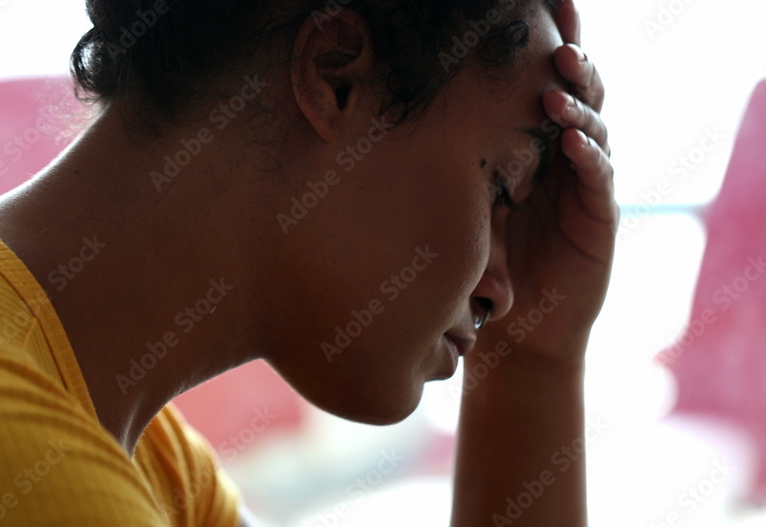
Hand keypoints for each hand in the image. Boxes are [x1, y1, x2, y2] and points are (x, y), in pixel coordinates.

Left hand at [478, 0, 617, 360]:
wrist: (515, 326)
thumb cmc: (485, 261)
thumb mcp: (465, 205)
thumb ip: (456, 167)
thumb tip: (400, 121)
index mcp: (533, 145)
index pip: (542, 87)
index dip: (544, 50)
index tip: (536, 11)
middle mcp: (562, 156)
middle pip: (577, 94)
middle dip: (571, 59)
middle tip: (558, 32)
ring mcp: (584, 184)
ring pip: (593, 128)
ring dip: (578, 103)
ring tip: (559, 81)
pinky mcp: (599, 218)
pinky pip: (599, 180)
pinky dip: (588, 157)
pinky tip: (573, 141)